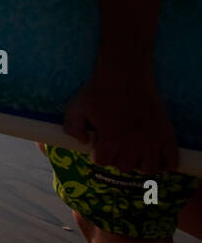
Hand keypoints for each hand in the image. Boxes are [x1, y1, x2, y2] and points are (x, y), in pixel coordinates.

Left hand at [62, 65, 177, 173]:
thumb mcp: (75, 107)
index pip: (103, 161)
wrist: (126, 74)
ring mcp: (151, 140)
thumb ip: (72, 128)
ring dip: (140, 163)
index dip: (99, 154)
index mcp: (111, 140)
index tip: (100, 145)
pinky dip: (166, 165)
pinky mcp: (166, 134)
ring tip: (135, 153)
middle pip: (124, 167)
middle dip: (117, 158)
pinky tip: (157, 158)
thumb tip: (83, 142)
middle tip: (117, 146)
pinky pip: (171, 161)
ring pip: (148, 168)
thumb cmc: (98, 90)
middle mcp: (132, 144)